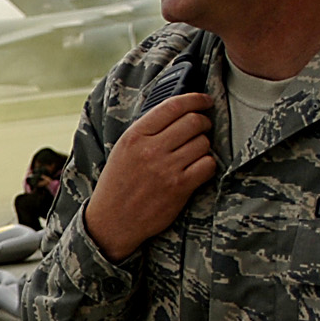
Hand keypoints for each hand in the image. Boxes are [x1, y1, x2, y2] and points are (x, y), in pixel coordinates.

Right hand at [83, 92, 216, 259]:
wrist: (112, 221)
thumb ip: (147, 130)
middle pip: (193, 122)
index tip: (205, 101)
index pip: (173, 106)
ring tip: (194, 153)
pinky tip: (198, 169)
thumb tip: (180, 111)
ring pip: (203, 143)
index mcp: (135, 136)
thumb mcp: (123, 149)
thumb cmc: (119, 184)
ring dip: (204, 146)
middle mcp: (150, 150)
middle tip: (202, 129)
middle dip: (203, 123)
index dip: (195, 99)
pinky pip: (208, 165)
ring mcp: (166, 169)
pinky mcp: (179, 187)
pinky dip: (208, 165)